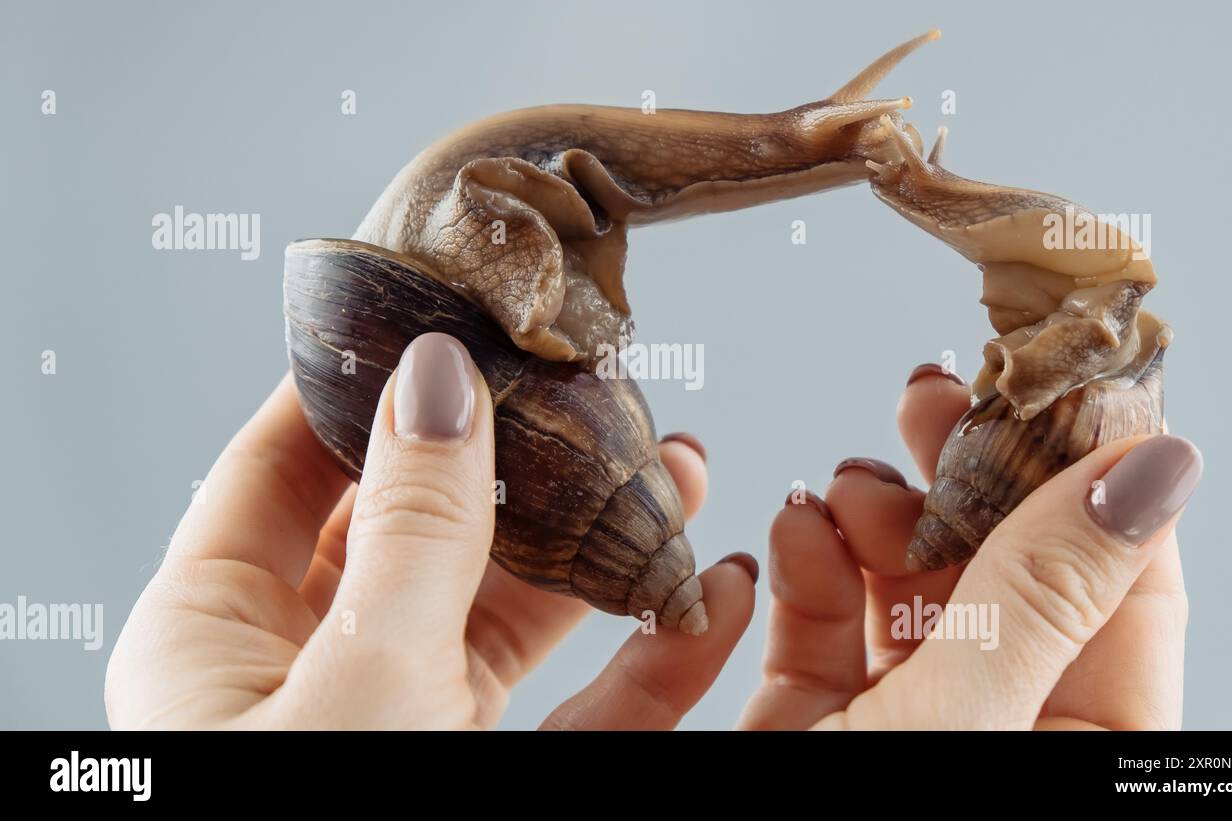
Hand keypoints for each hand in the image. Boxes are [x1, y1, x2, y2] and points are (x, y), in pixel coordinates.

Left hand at [107, 332, 755, 728]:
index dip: (358, 381)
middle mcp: (306, 673)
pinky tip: (704, 591)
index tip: (436, 311)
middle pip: (415, 525)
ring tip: (674, 462)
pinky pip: (570, 699)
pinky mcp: (479, 769)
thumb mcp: (358, 680)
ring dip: (593, 538)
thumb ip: (411, 530)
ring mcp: (400, 722)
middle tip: (584, 383)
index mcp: (217, 634)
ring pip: (504, 606)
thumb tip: (433, 377)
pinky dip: (642, 649)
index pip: (282, 464)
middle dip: (511, 454)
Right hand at [738, 364, 1200, 729]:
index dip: (1102, 482)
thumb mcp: (962, 720)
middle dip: (966, 479)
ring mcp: (901, 727)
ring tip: (850, 482)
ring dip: (875, 518)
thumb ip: (1040, 592)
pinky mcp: (808, 724)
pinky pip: (820, 630)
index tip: (1067, 381)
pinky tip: (797, 527)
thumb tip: (1150, 468)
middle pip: (1007, 578)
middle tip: (938, 397)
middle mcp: (996, 730)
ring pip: (910, 594)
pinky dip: (807, 567)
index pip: (1125, 596)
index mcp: (1070, 748)